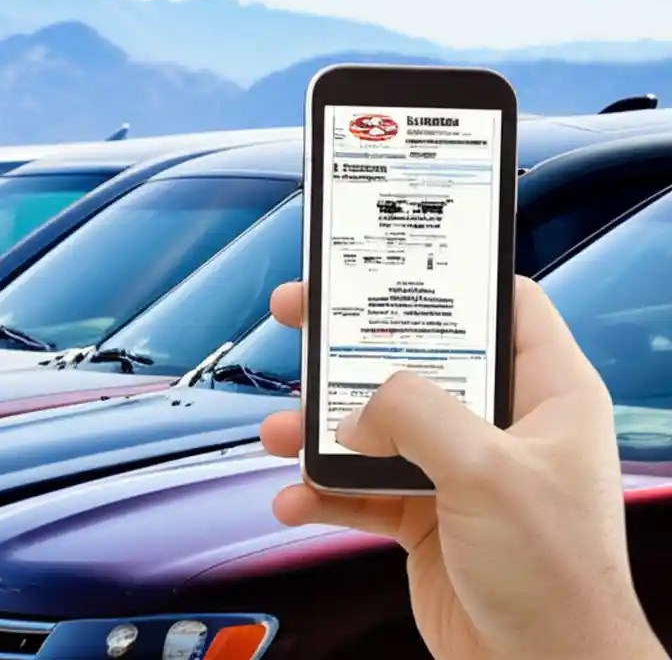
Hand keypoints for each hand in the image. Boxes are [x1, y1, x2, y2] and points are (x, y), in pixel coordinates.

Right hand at [260, 277, 666, 659]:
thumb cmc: (558, 578)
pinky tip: (295, 499)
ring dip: (318, 430)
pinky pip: (359, 488)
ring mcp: (458, 470)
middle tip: (298, 317)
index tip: (389, 261)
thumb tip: (359, 405)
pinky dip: (322, 492)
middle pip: (415, 358)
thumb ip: (415, 415)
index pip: (502, 304)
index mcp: (545, 394)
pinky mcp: (424, 514)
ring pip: (374, 425)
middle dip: (349, 347)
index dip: (447, 277)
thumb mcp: (487, 473)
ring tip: (280, 434)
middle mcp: (499, 424)